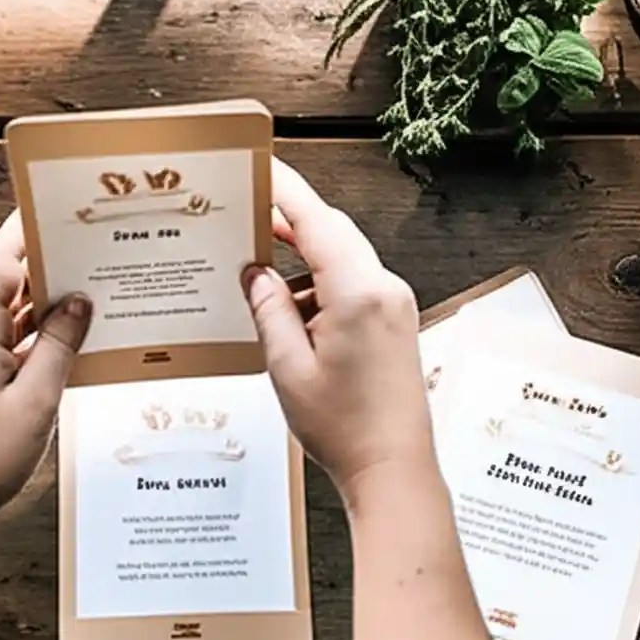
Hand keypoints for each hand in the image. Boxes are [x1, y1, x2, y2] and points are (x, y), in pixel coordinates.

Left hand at [0, 212, 90, 535]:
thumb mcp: (35, 401)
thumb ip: (59, 346)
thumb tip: (79, 303)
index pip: (4, 261)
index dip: (29, 229)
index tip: (55, 204)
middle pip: (10, 281)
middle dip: (48, 260)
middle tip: (88, 242)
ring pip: (12, 312)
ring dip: (47, 301)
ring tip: (90, 284)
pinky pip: (10, 339)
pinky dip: (38, 333)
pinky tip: (69, 336)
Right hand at [244, 159, 432, 492]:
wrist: (393, 471)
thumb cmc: (346, 428)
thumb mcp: (287, 366)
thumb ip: (268, 309)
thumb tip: (255, 274)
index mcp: (358, 292)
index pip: (315, 220)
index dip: (283, 190)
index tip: (259, 168)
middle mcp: (384, 290)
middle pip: (330, 234)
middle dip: (286, 224)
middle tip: (246, 217)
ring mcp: (393, 306)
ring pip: (340, 261)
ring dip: (300, 264)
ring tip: (259, 284)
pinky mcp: (393, 323)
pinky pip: (351, 287)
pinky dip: (318, 290)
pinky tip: (288, 315)